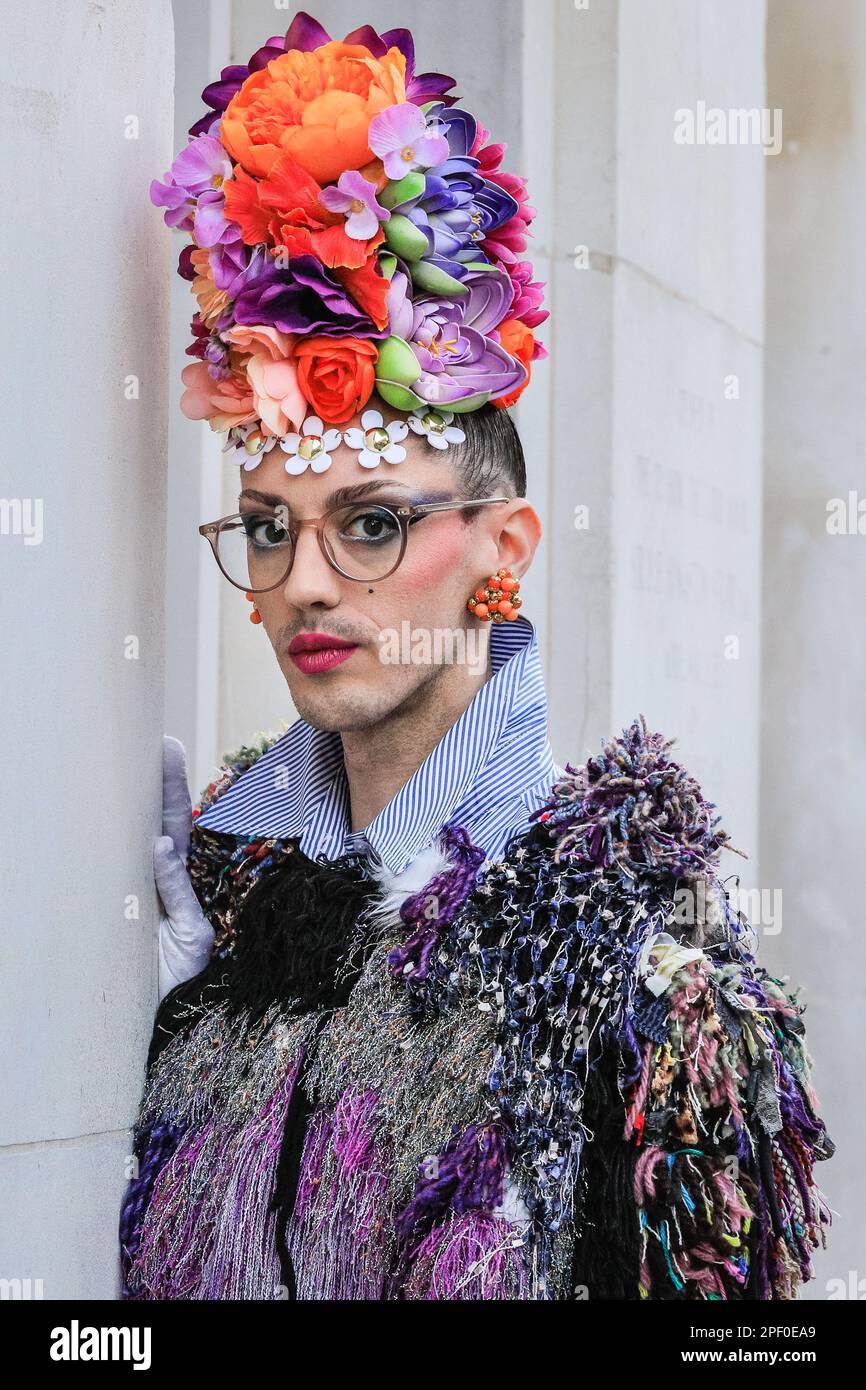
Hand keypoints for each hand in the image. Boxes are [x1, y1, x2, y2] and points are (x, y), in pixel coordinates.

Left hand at [155, 736, 213, 1000]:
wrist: (151, 1023)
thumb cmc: (136, 975)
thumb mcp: (130, 927)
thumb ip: (155, 888)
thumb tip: (156, 843)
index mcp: (159, 881)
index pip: (162, 824)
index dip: (162, 789)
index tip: (161, 749)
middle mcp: (175, 890)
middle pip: (174, 827)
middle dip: (169, 785)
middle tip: (166, 746)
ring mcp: (187, 912)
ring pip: (179, 854)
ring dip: (171, 813)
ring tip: (165, 772)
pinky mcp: (194, 940)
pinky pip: (180, 903)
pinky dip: (168, 877)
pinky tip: (158, 847)